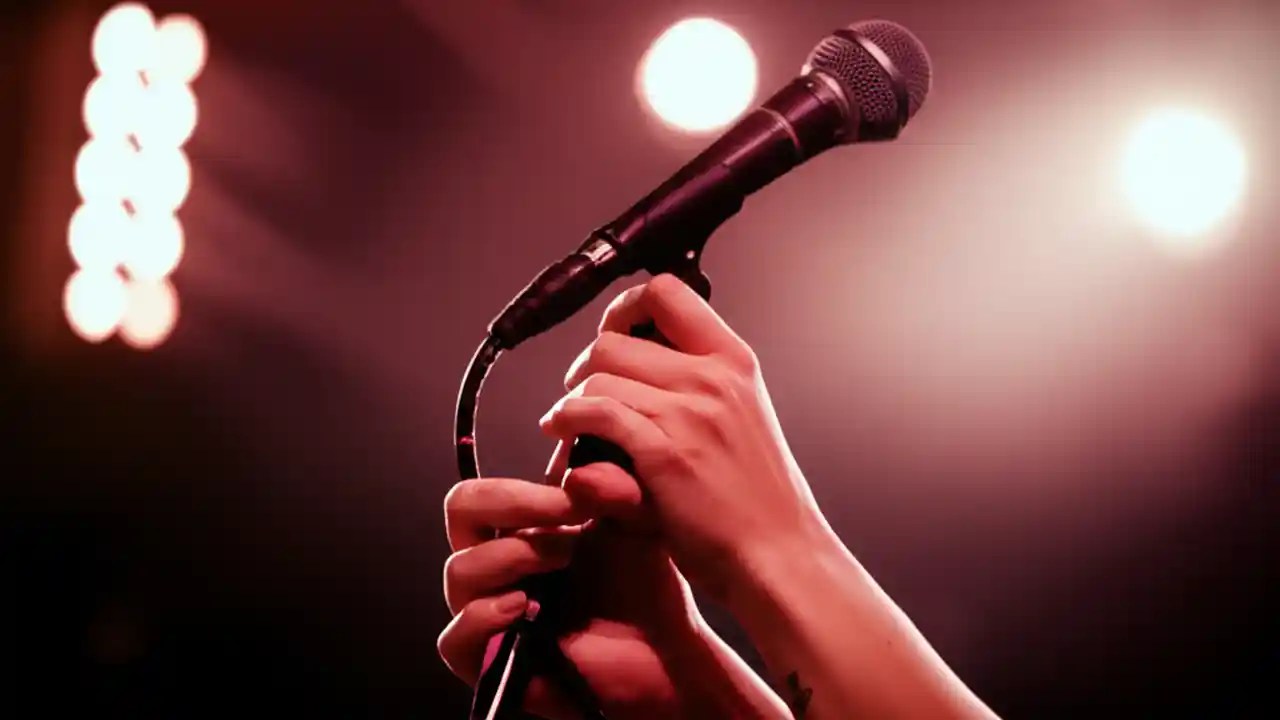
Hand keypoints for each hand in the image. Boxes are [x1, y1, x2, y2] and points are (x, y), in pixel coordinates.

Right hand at [435, 469, 780, 718]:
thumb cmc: (641, 583)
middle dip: (513, 504)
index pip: (484, 492)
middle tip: (564, 513)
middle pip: (460, 512)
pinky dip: (487, 616)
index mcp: (517, 529)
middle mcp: (495, 564)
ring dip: (514, 556)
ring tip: (564, 559)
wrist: (665, 649)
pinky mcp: (488, 661)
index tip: (576, 491)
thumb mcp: (631, 520)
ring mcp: (487, 611)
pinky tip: (528, 606)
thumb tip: (584, 456)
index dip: (523, 488)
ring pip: (458, 570)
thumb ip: (610, 481)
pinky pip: (455, 637)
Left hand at [539, 274, 827, 603]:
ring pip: (599, 376)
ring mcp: (690, 414)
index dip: (625, 308)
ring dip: (571, 399)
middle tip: (581, 392)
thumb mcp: (741, 418)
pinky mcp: (665, 454)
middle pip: (617, 339)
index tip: (612, 335)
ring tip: (566, 423)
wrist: (780, 555)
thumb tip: (633, 359)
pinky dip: (568, 420)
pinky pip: (596, 413)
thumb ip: (696, 386)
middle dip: (586, 364)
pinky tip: (564, 435)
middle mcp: (714, 378)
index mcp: (735, 362)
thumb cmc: (756, 498)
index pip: (668, 293)